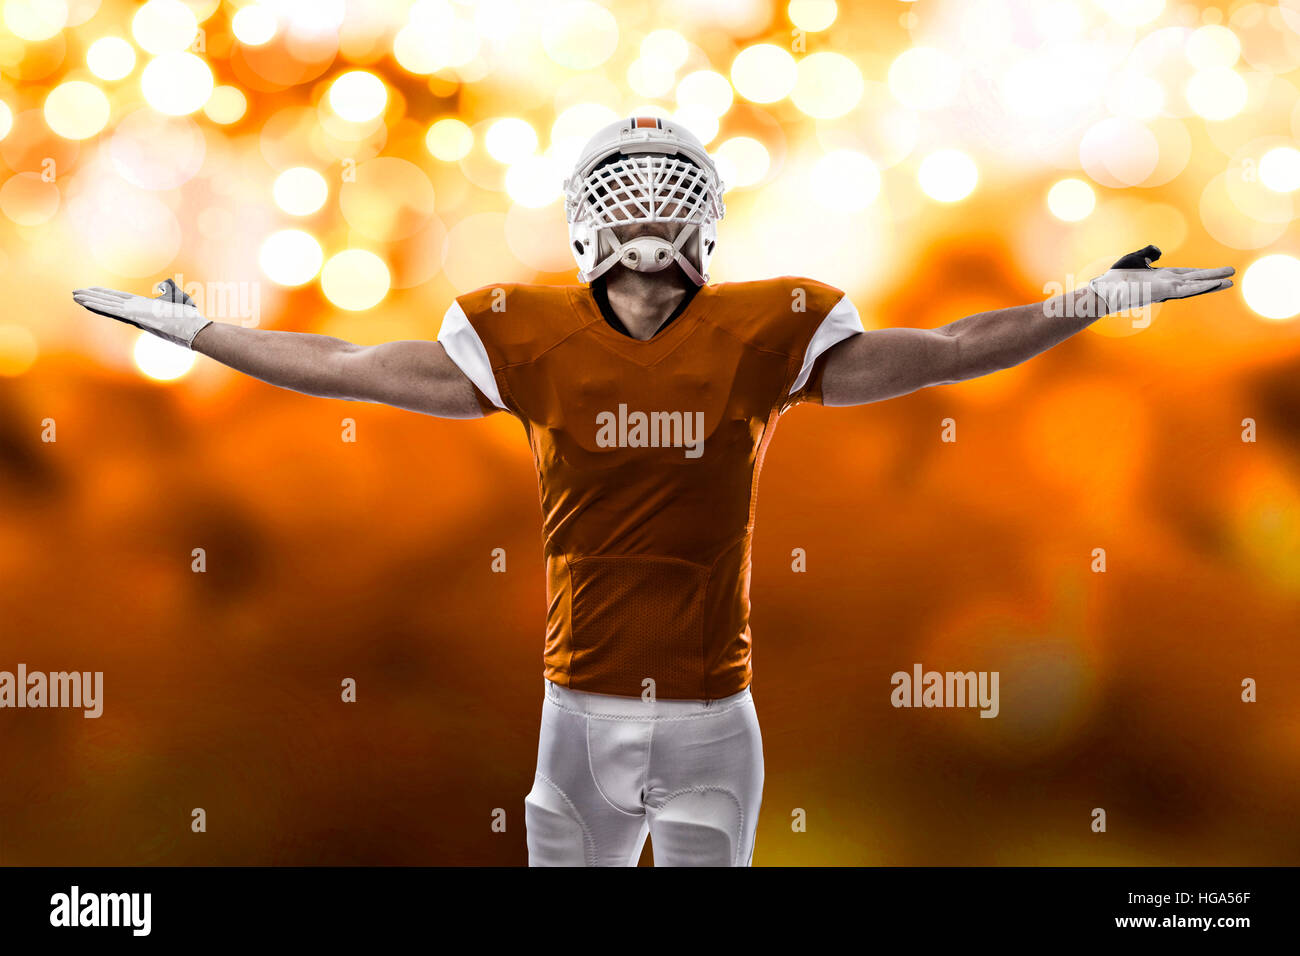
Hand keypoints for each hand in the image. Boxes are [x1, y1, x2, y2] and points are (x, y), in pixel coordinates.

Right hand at [72, 279, 211, 348]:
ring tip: (75, 296)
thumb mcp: (177, 298)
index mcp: (143, 307)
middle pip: (109, 302)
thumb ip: (168, 290)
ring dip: (91, 301)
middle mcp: (136, 312)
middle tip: (75, 293)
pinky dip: (100, 307)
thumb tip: (162, 285)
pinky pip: (114, 311)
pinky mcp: (136, 317)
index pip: (119, 300)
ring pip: (108, 307)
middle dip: (93, 298)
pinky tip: (87, 303)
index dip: (104, 295)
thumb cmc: (188, 316)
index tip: (91, 291)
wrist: (194, 330)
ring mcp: (135, 315)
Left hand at [1089, 245, 1233, 314]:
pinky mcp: (1164, 292)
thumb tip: (1159, 252)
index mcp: (1163, 277)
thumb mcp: (1136, 258)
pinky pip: (1186, 290)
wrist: (1106, 289)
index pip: (1188, 275)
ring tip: (1230, 281)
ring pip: (1194, 286)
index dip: (1203, 273)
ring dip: (1212, 284)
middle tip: (1232, 276)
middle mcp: (1168, 284)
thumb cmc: (1117, 277)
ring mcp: (1167, 289)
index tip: (1217, 272)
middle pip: (1196, 280)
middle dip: (1213, 278)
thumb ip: (1149, 252)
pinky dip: (1200, 287)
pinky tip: (1214, 284)